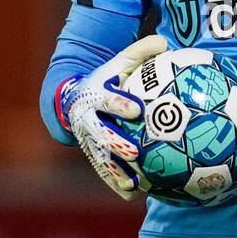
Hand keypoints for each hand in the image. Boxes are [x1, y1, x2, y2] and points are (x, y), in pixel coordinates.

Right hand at [57, 34, 168, 199]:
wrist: (72, 99)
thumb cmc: (106, 78)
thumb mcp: (119, 62)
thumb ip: (140, 52)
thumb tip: (164, 41)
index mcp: (96, 96)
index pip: (107, 100)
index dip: (119, 104)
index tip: (135, 110)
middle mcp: (89, 120)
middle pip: (102, 134)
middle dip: (116, 144)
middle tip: (134, 153)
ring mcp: (89, 140)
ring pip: (102, 158)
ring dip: (116, 173)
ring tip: (133, 185)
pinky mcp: (92, 154)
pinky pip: (105, 171)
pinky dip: (117, 183)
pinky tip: (134, 195)